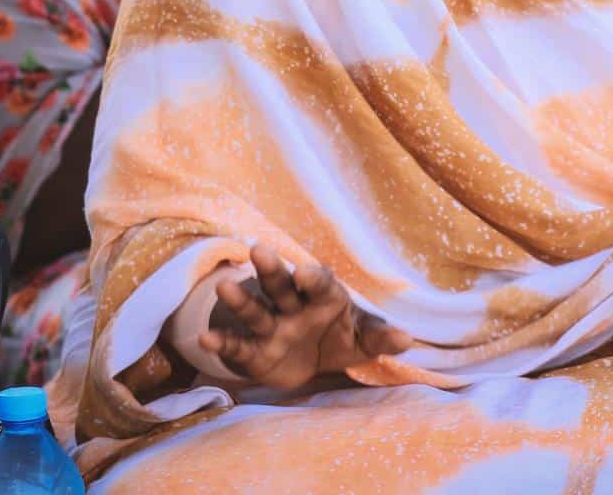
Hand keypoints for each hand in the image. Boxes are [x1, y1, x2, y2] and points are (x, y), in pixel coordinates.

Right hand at [186, 244, 411, 391]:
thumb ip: (379, 338)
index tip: (307, 273)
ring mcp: (271, 326)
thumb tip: (407, 339)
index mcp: (324, 297)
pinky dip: (222, 343)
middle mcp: (294, 305)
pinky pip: (238, 345)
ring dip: (241, 299)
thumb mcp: (360, 341)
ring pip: (256, 310)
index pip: (320, 283)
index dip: (314, 278)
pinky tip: (205, 339)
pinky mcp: (254, 351)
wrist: (308, 362)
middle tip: (259, 250)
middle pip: (282, 285)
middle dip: (272, 270)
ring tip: (224, 285)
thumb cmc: (337, 339)